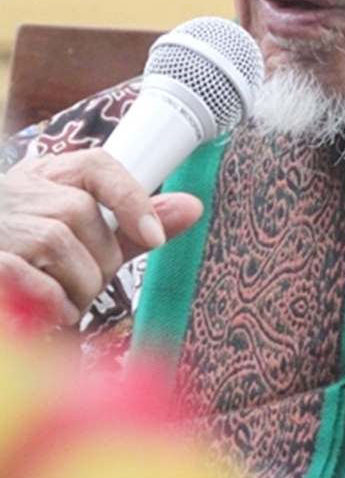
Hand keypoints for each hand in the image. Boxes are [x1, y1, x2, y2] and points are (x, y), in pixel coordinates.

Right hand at [0, 148, 202, 328]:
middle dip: (99, 261)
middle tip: (90, 285)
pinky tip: (50, 313)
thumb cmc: (31, 256)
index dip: (130, 198)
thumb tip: (192, 207)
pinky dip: (51, 302)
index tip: (153, 238)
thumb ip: (131, 225)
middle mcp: (19, 190)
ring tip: (68, 301)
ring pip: (58, 243)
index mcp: (46, 176)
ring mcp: (0, 223)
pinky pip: (29, 277)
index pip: (96, 165)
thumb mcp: (79, 232)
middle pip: (80, 212)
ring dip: (77, 286)